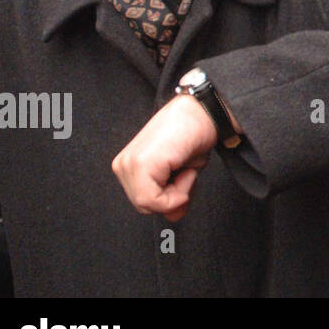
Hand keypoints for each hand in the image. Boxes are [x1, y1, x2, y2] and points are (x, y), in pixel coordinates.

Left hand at [112, 95, 217, 221]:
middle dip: (171, 195)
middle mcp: (124, 165)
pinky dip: (177, 192)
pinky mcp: (139, 165)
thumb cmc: (194, 134)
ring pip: (149, 204)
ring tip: (184, 165)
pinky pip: (153, 200)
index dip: (169, 197)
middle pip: (144, 205)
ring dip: (176, 191)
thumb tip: (172, 216)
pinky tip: (183, 167)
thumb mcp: (183, 173)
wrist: (203, 112)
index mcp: (129, 165)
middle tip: (185, 170)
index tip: (184, 176)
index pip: (144, 201)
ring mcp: (129, 164)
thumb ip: (173, 197)